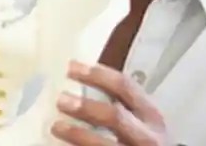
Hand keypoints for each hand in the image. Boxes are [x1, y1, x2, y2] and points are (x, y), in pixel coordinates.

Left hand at [51, 62, 170, 145]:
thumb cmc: (143, 140)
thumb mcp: (141, 121)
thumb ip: (119, 106)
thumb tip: (77, 88)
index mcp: (150, 114)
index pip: (124, 86)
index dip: (97, 74)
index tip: (71, 67)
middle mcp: (146, 134)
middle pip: (114, 116)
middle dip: (86, 107)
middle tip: (61, 100)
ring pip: (104, 144)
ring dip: (77, 134)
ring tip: (56, 126)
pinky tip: (63, 145)